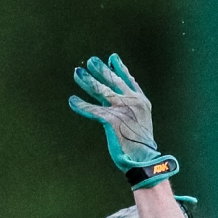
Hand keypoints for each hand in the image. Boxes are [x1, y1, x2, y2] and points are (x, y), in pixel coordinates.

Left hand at [68, 53, 179, 187]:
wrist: (144, 159)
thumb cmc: (141, 144)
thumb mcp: (142, 120)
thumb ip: (134, 108)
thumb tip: (127, 99)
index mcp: (141, 101)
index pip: (129, 80)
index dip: (120, 68)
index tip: (112, 58)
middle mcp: (132, 101)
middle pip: (113, 81)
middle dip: (101, 70)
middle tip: (91, 60)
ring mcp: (121, 109)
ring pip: (101, 91)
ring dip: (87, 81)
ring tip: (77, 72)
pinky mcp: (111, 119)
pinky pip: (92, 110)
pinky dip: (81, 105)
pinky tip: (72, 100)